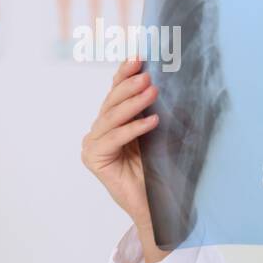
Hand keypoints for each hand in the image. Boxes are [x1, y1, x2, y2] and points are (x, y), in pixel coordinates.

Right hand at [81, 56, 166, 262]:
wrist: (158, 205)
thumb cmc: (160, 170)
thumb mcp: (161, 134)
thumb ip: (156, 111)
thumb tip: (169, 82)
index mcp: (113, 122)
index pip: (117, 92)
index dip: (125, 73)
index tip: (139, 56)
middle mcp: (99, 131)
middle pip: (111, 102)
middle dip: (129, 85)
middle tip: (146, 74)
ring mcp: (93, 145)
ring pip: (111, 117)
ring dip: (133, 103)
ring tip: (152, 91)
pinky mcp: (94, 159)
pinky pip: (114, 139)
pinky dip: (133, 129)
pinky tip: (152, 121)